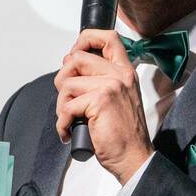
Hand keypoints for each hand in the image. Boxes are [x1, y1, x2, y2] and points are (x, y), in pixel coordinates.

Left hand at [54, 27, 152, 183]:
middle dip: (63, 79)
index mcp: (125, 72)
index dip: (85, 39)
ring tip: (70, 119)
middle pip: (76, 58)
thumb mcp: (120, 99)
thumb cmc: (125, 134)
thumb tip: (72, 70)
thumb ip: (103, 81)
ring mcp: (110, 87)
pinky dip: (62, 123)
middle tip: (69, 99)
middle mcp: (120, 75)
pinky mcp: (100, 102)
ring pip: (67, 83)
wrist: (134, 158)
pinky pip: (66, 106)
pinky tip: (69, 132)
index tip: (75, 55)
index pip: (108, 37)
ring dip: (61, 105)